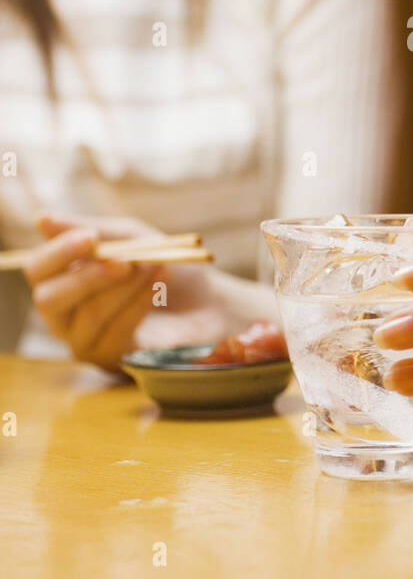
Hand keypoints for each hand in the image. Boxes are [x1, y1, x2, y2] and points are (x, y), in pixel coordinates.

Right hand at [24, 213, 167, 371]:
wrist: (208, 302)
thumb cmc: (163, 266)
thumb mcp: (132, 238)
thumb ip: (92, 230)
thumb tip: (41, 219)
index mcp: (62, 278)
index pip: (38, 269)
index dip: (59, 252)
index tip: (91, 238)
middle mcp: (64, 314)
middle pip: (48, 299)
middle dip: (86, 276)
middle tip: (124, 261)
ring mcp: (85, 340)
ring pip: (89, 314)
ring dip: (125, 286)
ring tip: (157, 263)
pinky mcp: (112, 359)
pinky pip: (117, 331)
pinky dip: (140, 302)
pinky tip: (161, 283)